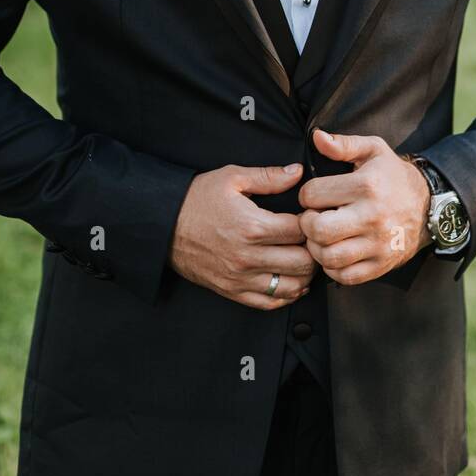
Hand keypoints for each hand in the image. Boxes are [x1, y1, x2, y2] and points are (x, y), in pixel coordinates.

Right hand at [168, 162, 318, 307]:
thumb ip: (268, 177)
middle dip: (313, 250)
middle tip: (313, 239)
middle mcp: (249, 257)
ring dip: (304, 274)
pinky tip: (291, 281)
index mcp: (252, 226)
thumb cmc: (196, 199)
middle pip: (302, 262)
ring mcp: (240, 278)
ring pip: (291, 287)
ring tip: (304, 258)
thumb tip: (298, 172)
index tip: (311, 217)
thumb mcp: (231, 178)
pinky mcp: (232, 291)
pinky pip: (269, 303)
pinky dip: (286, 295)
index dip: (311, 223)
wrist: (162, 224)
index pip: (301, 231)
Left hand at [297, 130, 431, 284]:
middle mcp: (372, 217)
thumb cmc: (393, 175)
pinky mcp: (382, 264)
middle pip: (318, 230)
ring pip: (329, 257)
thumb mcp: (373, 150)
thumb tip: (316, 137)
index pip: (313, 194)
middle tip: (312, 218)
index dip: (306, 194)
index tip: (315, 195)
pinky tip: (335, 251)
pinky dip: (333, 268)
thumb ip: (343, 144)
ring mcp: (378, 244)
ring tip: (321, 236)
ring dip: (316, 248)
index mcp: (366, 186)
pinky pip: (346, 276)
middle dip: (306, 224)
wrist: (429, 206)